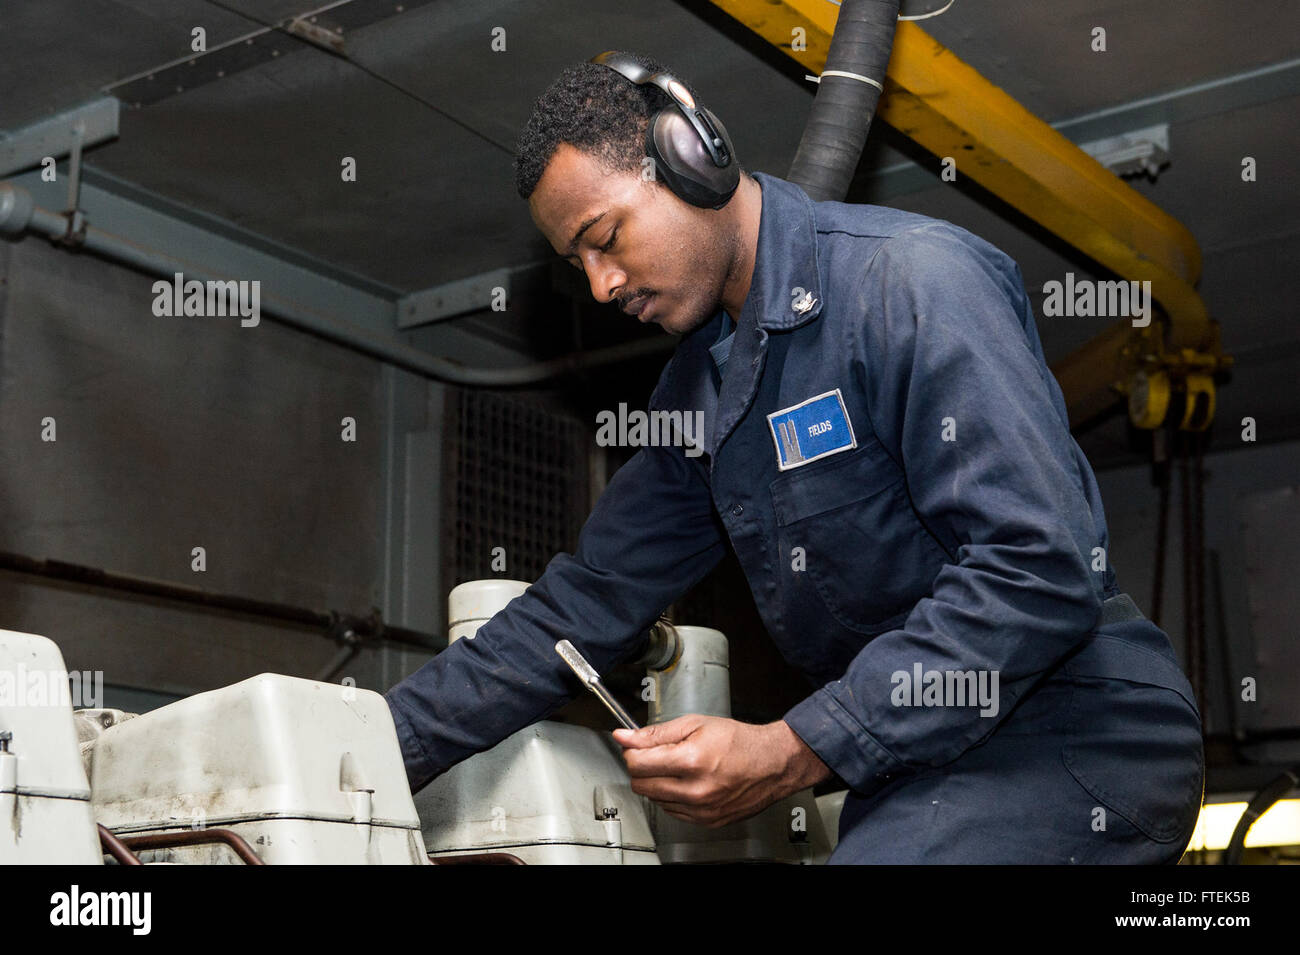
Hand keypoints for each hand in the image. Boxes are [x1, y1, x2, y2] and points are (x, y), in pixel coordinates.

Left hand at [613, 715, 831, 827]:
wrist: (772, 764)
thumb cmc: (739, 742)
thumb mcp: (696, 724)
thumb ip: (656, 733)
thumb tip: (625, 737)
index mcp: (691, 761)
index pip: (637, 764)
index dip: (632, 751)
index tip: (635, 745)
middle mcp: (695, 790)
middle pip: (641, 784)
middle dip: (641, 767)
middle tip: (655, 754)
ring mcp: (701, 810)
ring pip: (654, 799)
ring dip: (657, 782)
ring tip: (678, 767)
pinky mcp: (706, 822)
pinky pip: (672, 811)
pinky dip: (673, 796)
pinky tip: (687, 782)